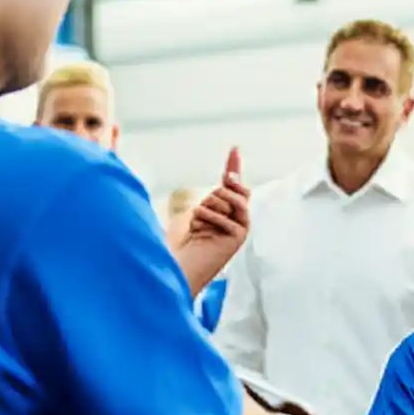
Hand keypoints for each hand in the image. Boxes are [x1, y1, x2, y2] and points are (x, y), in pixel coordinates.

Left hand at [171, 148, 250, 293]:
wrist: (174, 266)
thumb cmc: (179, 242)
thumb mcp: (194, 209)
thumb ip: (213, 195)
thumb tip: (228, 178)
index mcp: (223, 214)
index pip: (231, 185)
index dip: (233, 166)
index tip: (235, 148)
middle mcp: (234, 220)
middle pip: (233, 188)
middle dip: (214, 194)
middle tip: (199, 214)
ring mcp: (238, 228)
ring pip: (230, 197)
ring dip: (208, 207)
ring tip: (199, 226)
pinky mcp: (238, 237)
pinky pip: (229, 212)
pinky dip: (209, 217)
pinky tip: (201, 232)